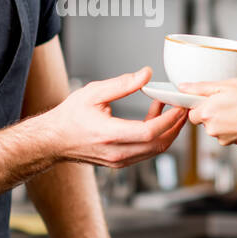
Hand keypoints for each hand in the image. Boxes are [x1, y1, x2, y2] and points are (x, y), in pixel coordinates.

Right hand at [42, 67, 186, 166]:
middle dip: (175, 127)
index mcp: (109, 135)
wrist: (53, 141)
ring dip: (167, 132)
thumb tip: (145, 75)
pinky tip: (154, 119)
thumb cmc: (69, 117)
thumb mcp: (94, 93)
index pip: (149, 132)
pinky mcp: (120, 163)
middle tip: (182, 108)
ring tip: (170, 111)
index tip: (177, 106)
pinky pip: (146, 152)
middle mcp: (116, 153)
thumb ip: (122, 84)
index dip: (168, 120)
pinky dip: (155, 137)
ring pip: (154, 151)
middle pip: (158, 145)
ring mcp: (119, 161)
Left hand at [178, 77, 236, 145]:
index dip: (201, 104)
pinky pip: (228, 133)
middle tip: (230, 99)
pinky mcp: (235, 143)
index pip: (192, 112)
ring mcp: (223, 138)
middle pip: (205, 120)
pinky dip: (234, 126)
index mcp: (206, 113)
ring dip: (225, 118)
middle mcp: (212, 129)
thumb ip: (201, 87)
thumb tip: (182, 87)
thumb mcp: (227, 85)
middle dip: (213, 111)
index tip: (210, 98)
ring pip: (217, 127)